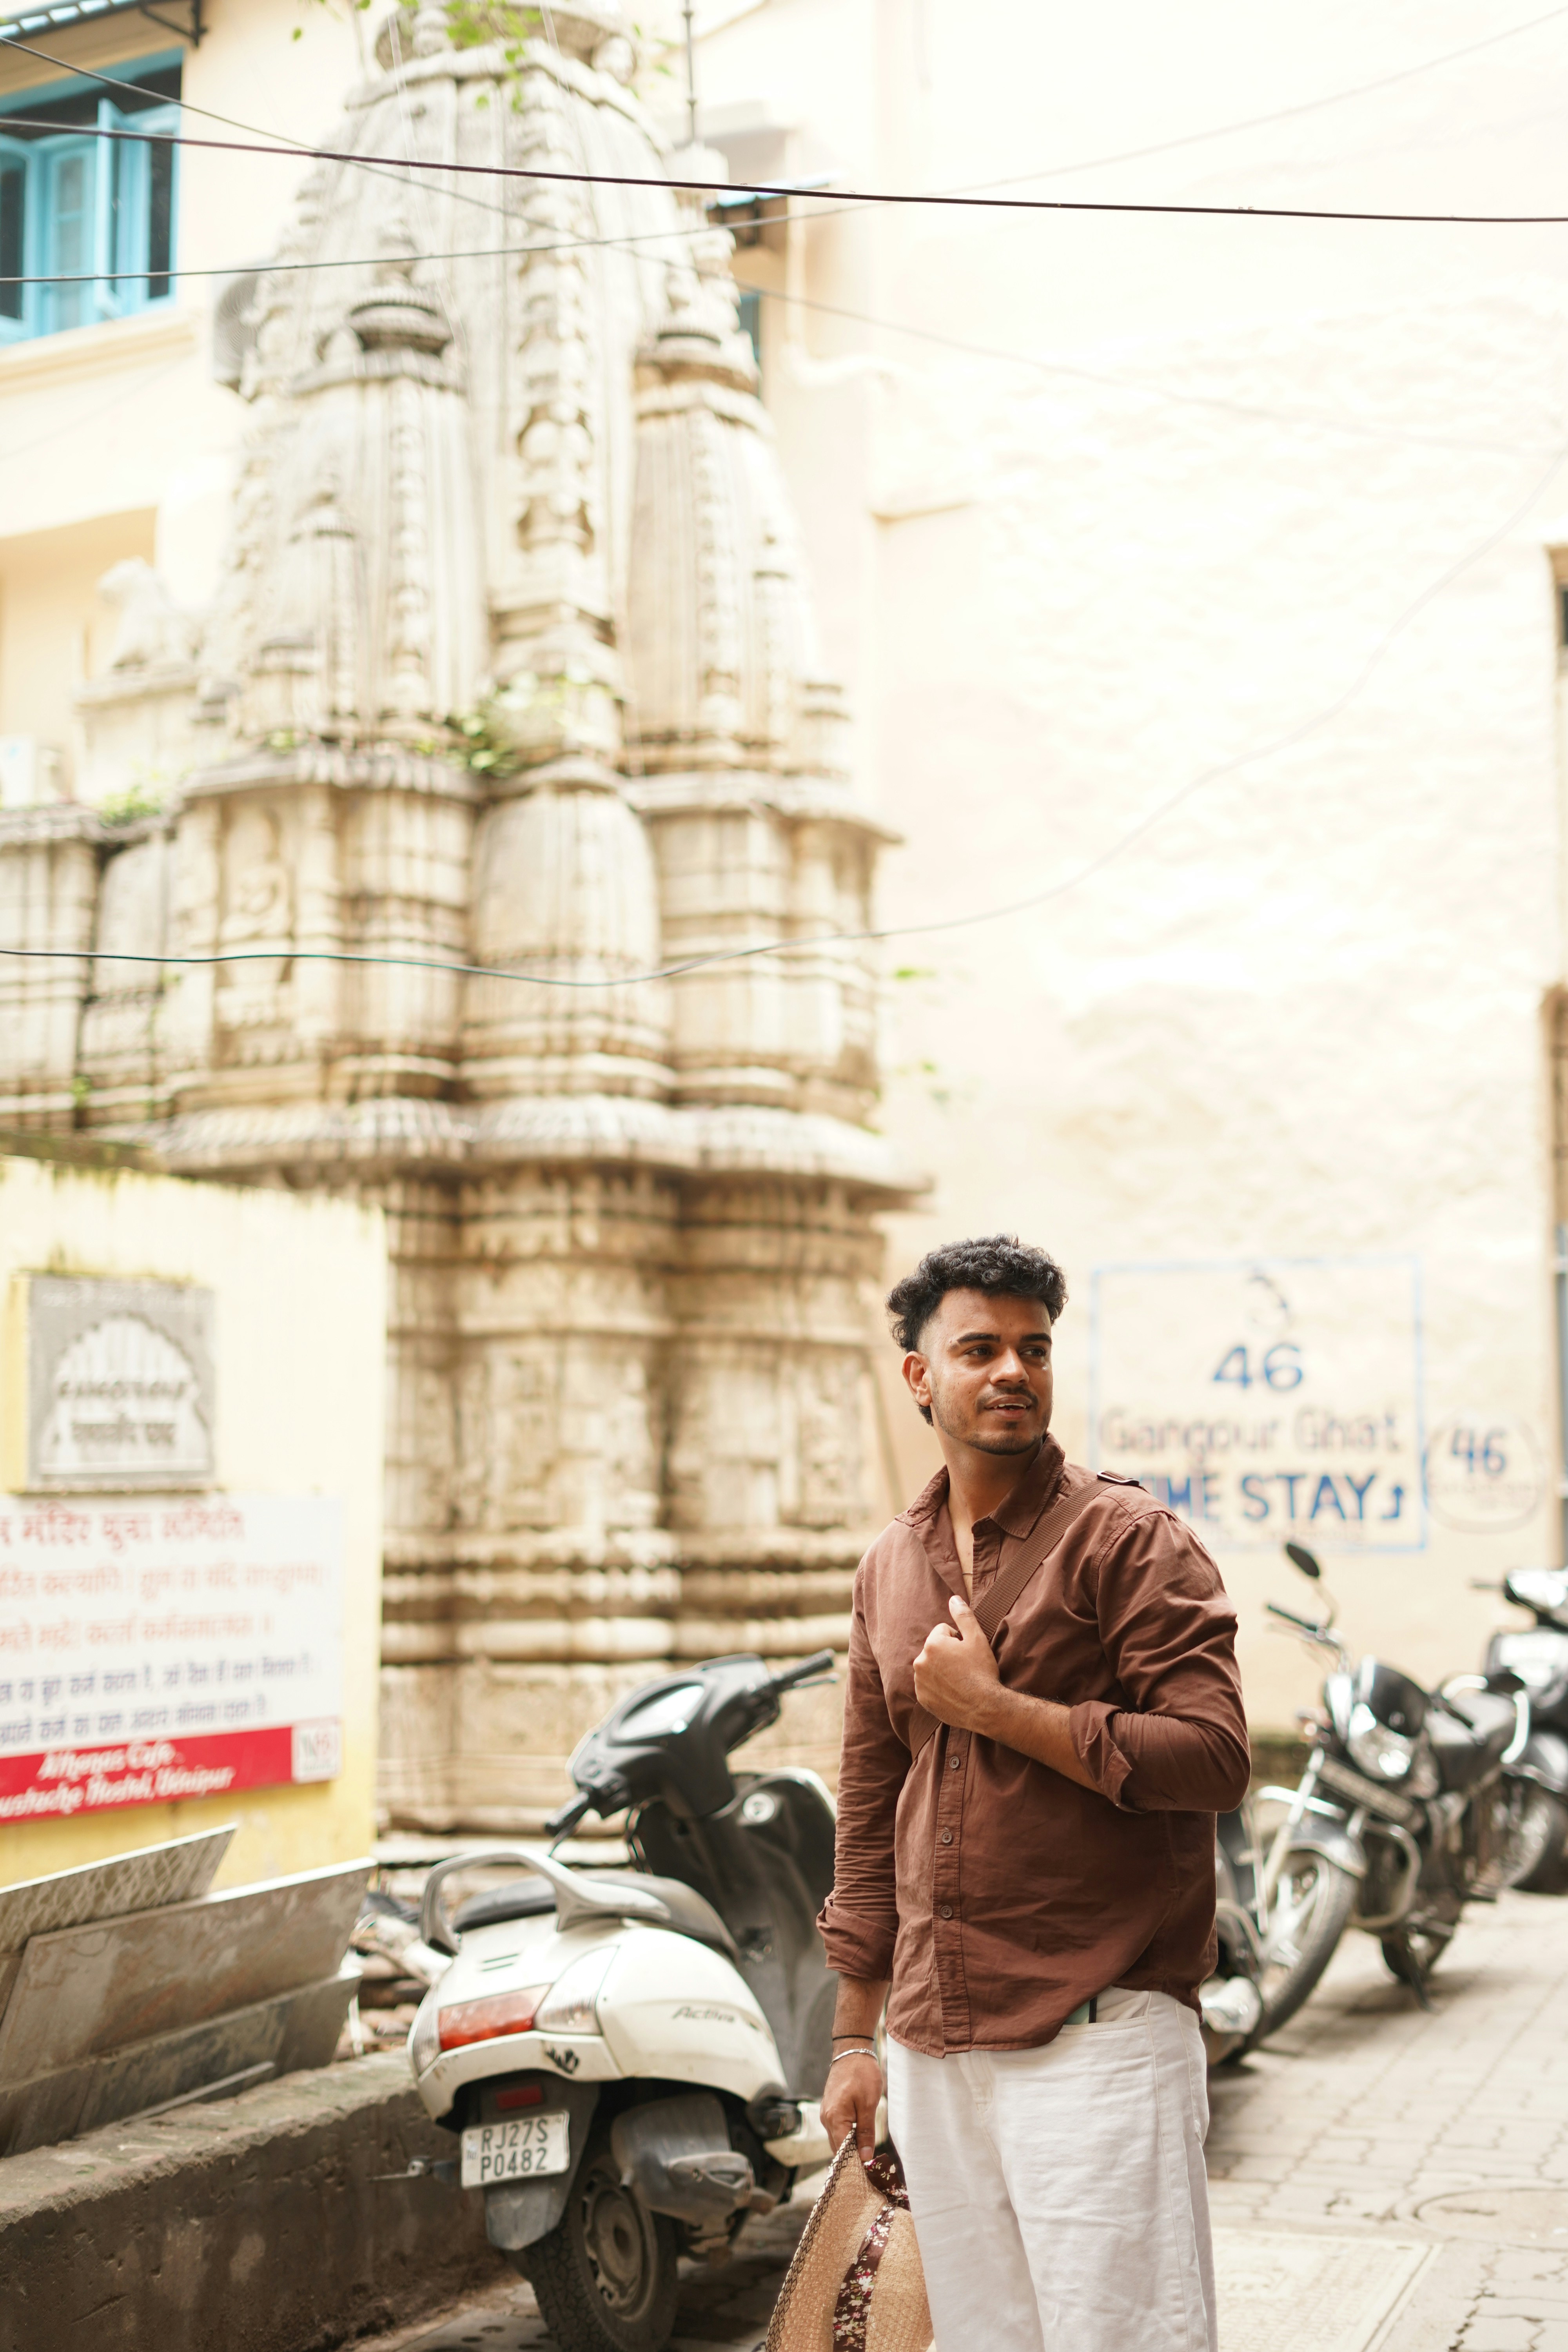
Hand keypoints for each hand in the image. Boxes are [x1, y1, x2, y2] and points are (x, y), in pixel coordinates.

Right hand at [821, 2050, 882, 2164]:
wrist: (852, 2050)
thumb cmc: (862, 2075)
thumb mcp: (869, 2104)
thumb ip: (866, 2132)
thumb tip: (865, 2158)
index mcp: (834, 2118)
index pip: (842, 2152)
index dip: (854, 2164)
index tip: (868, 2174)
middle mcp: (826, 2118)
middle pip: (838, 2148)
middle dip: (853, 2158)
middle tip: (871, 2167)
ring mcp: (826, 2113)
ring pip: (838, 2138)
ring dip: (851, 2147)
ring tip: (868, 2155)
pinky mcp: (831, 2108)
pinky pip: (838, 2128)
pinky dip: (848, 2136)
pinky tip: (860, 2138)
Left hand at [912, 1594, 1001, 1732]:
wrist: (985, 1708)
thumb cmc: (982, 1672)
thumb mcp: (977, 1639)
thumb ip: (963, 1616)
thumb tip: (953, 1599)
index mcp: (932, 1644)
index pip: (943, 1631)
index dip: (959, 1640)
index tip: (968, 1653)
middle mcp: (920, 1662)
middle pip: (935, 1649)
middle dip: (948, 1654)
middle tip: (965, 1667)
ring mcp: (919, 1682)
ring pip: (931, 1667)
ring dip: (942, 1670)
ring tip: (960, 1680)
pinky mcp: (922, 1699)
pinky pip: (928, 1685)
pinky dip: (938, 1686)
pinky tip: (953, 1691)